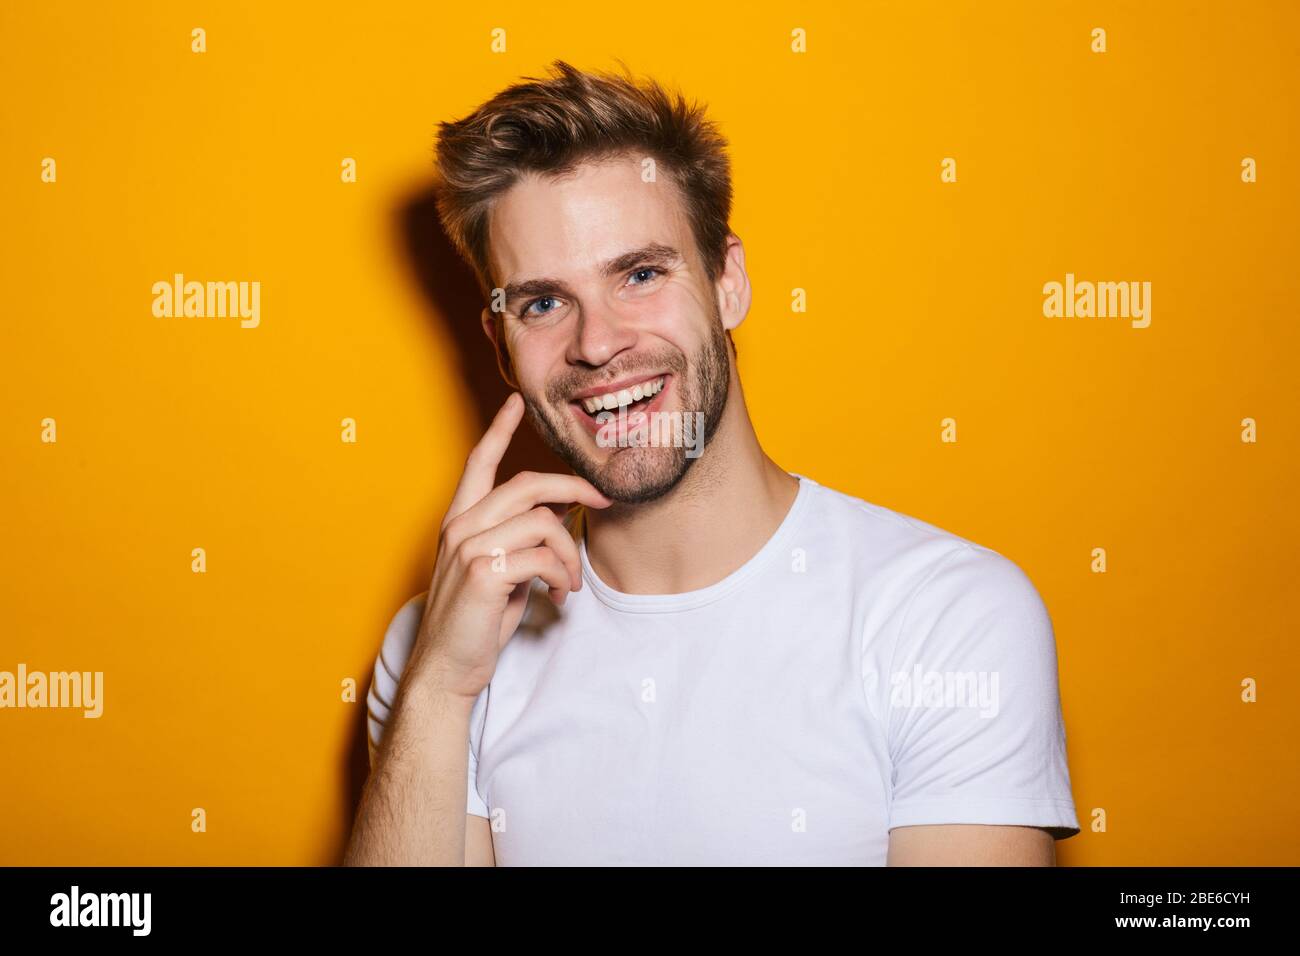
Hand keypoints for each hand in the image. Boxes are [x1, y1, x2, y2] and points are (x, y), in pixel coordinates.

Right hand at [408, 392, 611, 702]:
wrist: (446, 669)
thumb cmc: (475, 622)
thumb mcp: (499, 571)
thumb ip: (519, 538)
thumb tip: (559, 511)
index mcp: (459, 521)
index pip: (478, 463)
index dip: (498, 430)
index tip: (516, 403)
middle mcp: (461, 527)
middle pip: (529, 484)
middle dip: (575, 489)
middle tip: (603, 501)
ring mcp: (469, 547)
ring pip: (543, 522)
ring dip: (570, 553)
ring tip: (570, 583)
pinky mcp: (485, 572)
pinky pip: (544, 557)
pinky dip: (562, 576)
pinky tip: (559, 597)